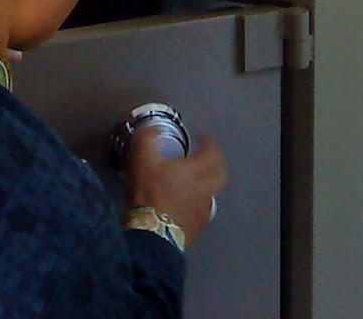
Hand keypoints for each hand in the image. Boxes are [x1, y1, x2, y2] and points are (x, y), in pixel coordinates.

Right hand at [128, 133, 227, 248]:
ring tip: (196, 180)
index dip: (209, 142)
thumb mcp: (141, 159)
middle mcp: (206, 189)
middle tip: (208, 157)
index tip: (203, 137)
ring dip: (208, 183)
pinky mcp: (197, 227)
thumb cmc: (149, 193)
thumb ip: (147, 138)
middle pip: (221, 174)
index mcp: (196, 171)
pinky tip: (188, 202)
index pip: (213, 152)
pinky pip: (203, 210)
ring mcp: (203, 210)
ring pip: (212, 193)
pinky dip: (199, 202)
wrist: (152, 232)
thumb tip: (154, 129)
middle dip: (217, 162)